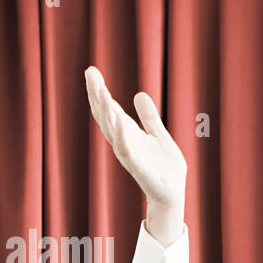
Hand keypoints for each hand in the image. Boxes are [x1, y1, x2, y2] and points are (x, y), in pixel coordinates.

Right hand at [84, 66, 186, 243]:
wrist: (172, 191)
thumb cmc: (163, 166)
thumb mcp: (158, 134)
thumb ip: (149, 117)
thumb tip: (139, 94)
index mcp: (127, 132)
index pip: (109, 108)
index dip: (99, 91)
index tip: (91, 71)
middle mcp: (123, 141)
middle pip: (105, 115)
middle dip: (97, 95)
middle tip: (90, 74)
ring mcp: (129, 153)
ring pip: (113, 130)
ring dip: (106, 112)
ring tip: (100, 92)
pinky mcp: (137, 166)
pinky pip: (126, 149)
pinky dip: (121, 136)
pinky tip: (118, 122)